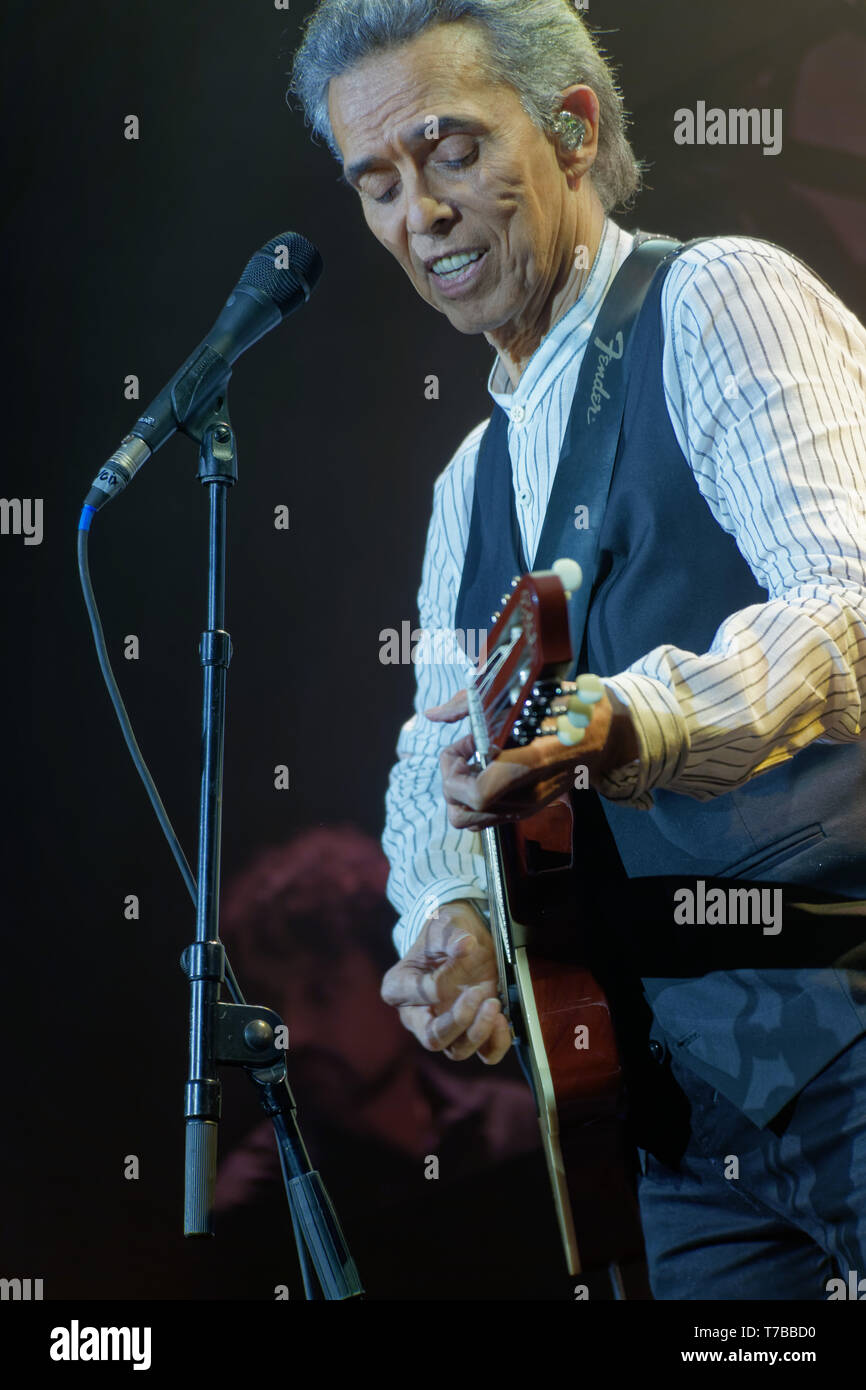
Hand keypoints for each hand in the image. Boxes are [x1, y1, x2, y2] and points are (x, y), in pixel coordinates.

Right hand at [380, 901, 510, 1063]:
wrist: (464, 937)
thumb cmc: (445, 933)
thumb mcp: (445, 924)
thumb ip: (451, 935)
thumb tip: (465, 945)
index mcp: (400, 986)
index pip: (408, 996)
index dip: (432, 986)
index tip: (454, 962)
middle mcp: (419, 1014)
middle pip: (432, 1038)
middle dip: (458, 1021)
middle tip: (477, 992)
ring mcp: (446, 1025)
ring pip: (457, 1050)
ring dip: (478, 1032)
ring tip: (493, 1003)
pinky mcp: (473, 1029)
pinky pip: (484, 1053)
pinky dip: (496, 1042)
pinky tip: (503, 1019)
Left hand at [426, 678, 637, 830]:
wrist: (607, 734)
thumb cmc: (567, 706)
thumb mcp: (523, 693)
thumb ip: (470, 703)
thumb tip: (433, 714)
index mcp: (531, 765)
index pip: (477, 793)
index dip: (454, 773)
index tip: (461, 746)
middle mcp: (527, 795)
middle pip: (462, 815)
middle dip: (450, 782)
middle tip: (464, 752)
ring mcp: (527, 807)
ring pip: (469, 820)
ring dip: (460, 789)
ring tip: (476, 758)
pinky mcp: (527, 809)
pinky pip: (485, 817)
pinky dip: (475, 795)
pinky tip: (488, 766)